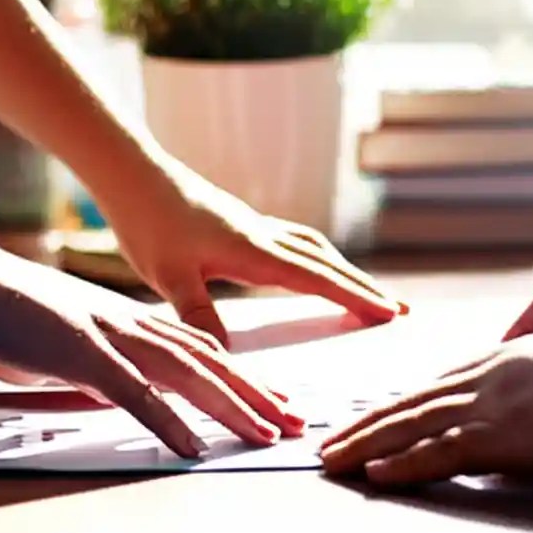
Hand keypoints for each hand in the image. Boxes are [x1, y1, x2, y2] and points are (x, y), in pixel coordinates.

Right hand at [0, 241, 302, 457]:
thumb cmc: (0, 312)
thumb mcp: (60, 346)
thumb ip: (93, 369)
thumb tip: (114, 395)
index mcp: (127, 322)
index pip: (199, 352)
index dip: (241, 378)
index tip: (273, 401)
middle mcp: (130, 325)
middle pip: (209, 362)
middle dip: (256, 394)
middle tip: (296, 422)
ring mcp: (108, 335)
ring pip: (187, 375)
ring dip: (231, 408)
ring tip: (267, 435)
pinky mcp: (80, 351)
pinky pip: (134, 392)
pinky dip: (168, 422)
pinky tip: (193, 448)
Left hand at [93, 152, 403, 343]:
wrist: (133, 176)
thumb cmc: (148, 225)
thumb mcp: (169, 277)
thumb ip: (199, 315)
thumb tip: (226, 357)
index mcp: (254, 252)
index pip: (317, 279)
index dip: (355, 297)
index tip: (389, 312)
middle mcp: (264, 236)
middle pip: (328, 263)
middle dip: (364, 288)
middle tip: (399, 310)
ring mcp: (255, 227)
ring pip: (314, 248)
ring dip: (344, 271)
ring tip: (366, 292)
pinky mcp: (243, 224)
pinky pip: (296, 242)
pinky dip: (318, 258)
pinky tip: (311, 266)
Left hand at [319, 320, 532, 483]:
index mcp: (515, 357)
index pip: (446, 381)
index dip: (408, 400)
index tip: (382, 410)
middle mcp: (493, 373)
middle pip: (414, 400)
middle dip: (370, 421)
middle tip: (337, 436)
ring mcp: (494, 401)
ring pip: (410, 423)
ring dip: (365, 442)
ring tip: (332, 458)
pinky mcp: (504, 431)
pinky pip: (437, 451)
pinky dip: (400, 463)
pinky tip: (373, 472)